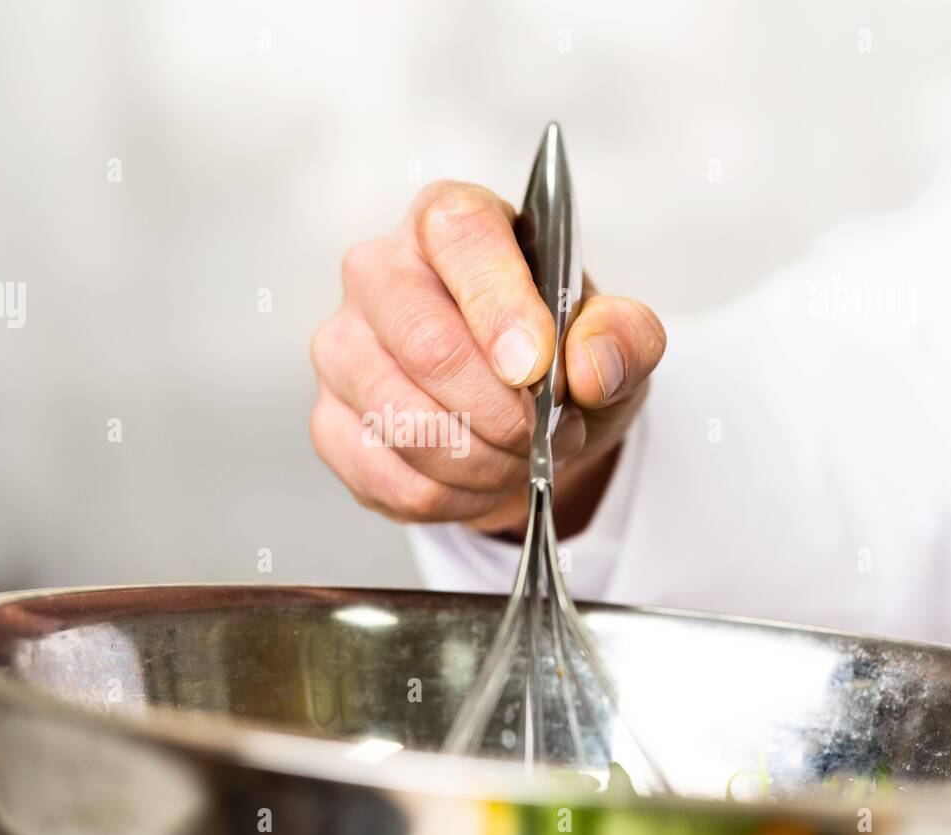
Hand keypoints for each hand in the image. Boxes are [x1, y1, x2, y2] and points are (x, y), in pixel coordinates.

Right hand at [310, 180, 664, 536]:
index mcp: (448, 222)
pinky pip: (391, 478)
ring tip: (524, 455)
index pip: (459, 237)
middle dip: (505, 413)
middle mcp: (378, 273)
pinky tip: (480, 478)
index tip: (539, 368)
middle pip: (427, 345)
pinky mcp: (328, 421)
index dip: (501, 306)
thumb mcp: (613, 335)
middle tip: (550, 432)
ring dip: (486, 463)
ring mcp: (342, 348)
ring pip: (409, 424)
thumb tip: (590, 367)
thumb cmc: (553, 351)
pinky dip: (453, 497)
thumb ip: (622, 336)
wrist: (521, 411)